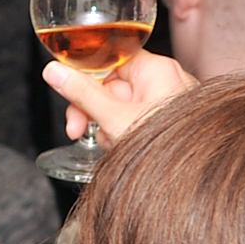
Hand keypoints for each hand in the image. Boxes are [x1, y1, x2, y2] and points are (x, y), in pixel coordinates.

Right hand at [49, 48, 191, 142]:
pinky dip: (125, 133)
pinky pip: (138, 119)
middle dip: (94, 110)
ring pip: (122, 106)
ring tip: (111, 144)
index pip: (110, 59)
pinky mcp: (169, 122)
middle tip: (79, 128)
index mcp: (156, 69)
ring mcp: (169, 102)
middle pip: (112, 85)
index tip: (68, 93)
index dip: (85, 78)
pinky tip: (122, 149)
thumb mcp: (114, 119)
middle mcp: (166, 79)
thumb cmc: (164, 148)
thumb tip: (56, 72)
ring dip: (108, 126)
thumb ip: (82, 94)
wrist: (189, 184)